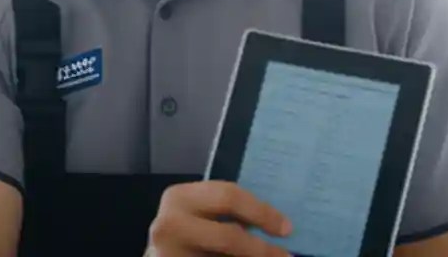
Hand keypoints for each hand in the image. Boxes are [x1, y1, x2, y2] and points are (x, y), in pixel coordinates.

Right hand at [147, 181, 292, 256]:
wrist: (160, 254)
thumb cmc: (187, 228)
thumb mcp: (201, 211)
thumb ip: (228, 211)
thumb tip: (278, 224)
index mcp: (179, 197)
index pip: (229, 196)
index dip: (262, 212)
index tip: (287, 228)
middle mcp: (169, 225)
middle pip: (228, 236)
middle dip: (262, 249)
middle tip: (286, 256)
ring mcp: (168, 253)